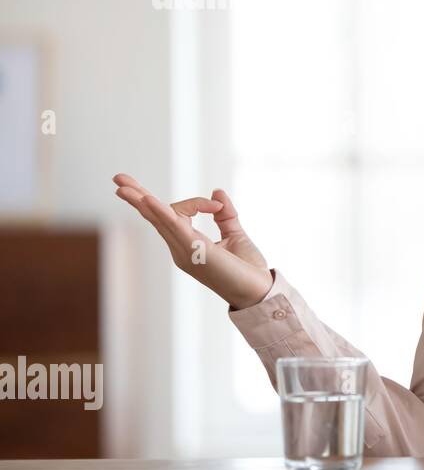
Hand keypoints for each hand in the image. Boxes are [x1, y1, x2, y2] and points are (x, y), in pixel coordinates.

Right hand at [112, 173, 273, 309]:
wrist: (260, 291)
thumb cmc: (247, 269)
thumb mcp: (235, 235)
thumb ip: (225, 215)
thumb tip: (216, 191)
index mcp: (187, 245)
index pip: (178, 213)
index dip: (197, 203)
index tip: (217, 206)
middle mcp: (180, 249)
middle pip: (154, 217)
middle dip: (137, 197)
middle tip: (118, 178)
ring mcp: (185, 251)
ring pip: (158, 220)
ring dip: (140, 200)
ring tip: (121, 185)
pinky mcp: (195, 251)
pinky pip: (174, 228)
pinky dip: (161, 212)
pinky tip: (147, 200)